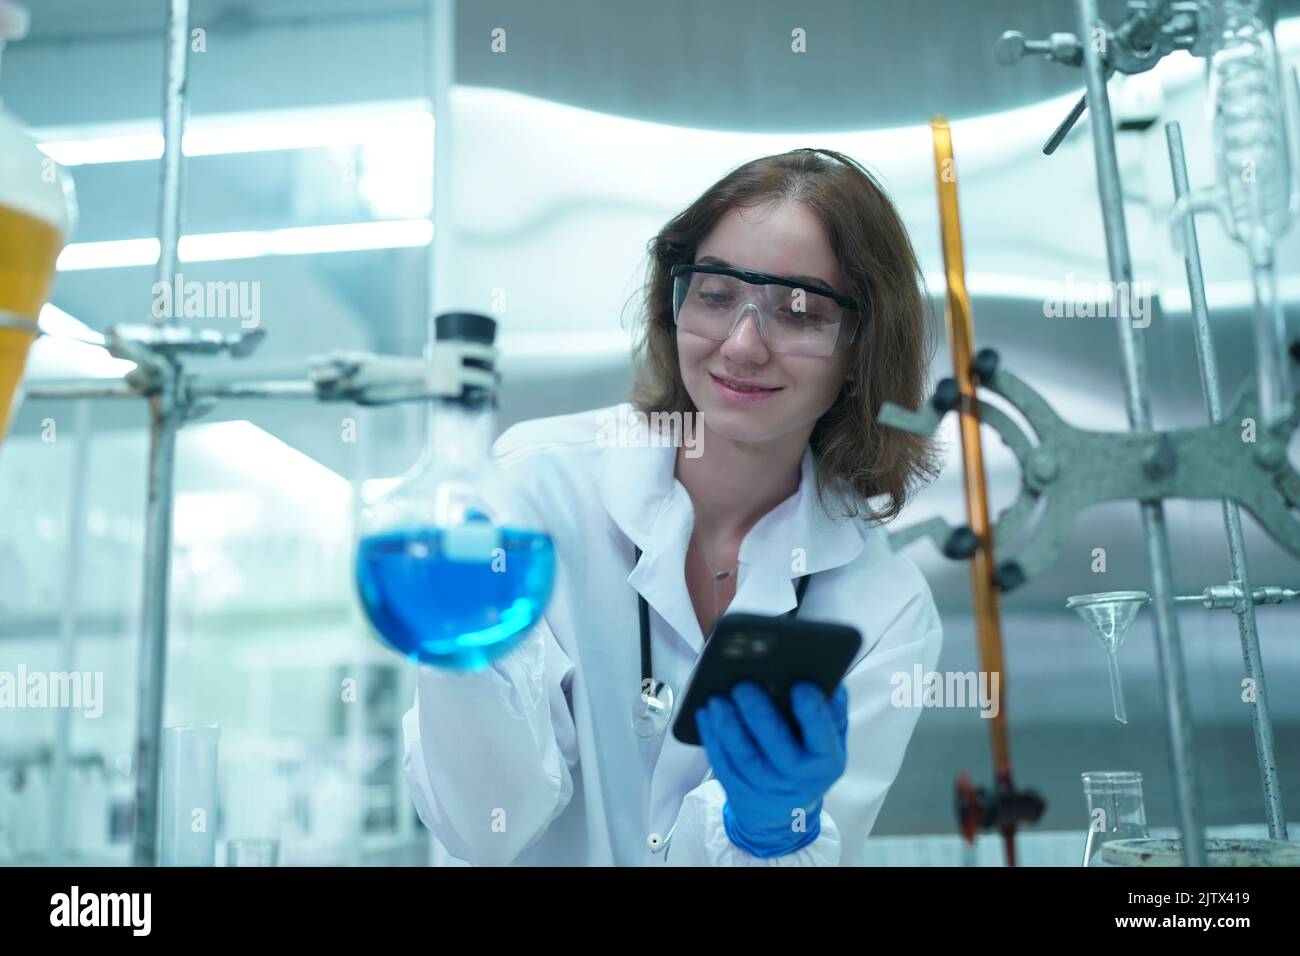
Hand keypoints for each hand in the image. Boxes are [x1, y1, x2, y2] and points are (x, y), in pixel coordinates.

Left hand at [696, 681, 848, 857]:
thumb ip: (831, 712)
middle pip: (778, 748)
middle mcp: (799, 779)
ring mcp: (768, 790)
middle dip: (759, 716)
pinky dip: (713, 739)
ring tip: (718, 700)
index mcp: (826, 761)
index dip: (812, 713)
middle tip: (743, 687)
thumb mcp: (831, 741)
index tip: (801, 686)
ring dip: (728, 727)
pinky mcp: (742, 793)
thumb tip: (829, 681)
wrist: (788, 811)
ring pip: (745, 758)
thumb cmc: (809, 762)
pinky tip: (706, 715)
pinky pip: (724, 765)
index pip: (822, 736)